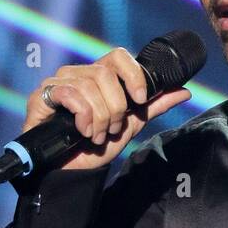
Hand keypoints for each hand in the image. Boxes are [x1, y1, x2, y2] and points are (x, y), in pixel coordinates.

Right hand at [23, 46, 192, 171]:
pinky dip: (83, 116)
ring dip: (100, 118)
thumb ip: (153, 106)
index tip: (139, 99)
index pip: (118, 56)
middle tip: (112, 129)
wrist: (73, 170)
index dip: (133, 75)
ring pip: (90, 86)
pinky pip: (70, 94)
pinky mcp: (42, 95)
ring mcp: (58, 82)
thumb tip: (184, 92)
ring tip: (95, 135)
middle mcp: (78, 73)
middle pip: (106, 75)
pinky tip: (81, 130)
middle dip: (116, 108)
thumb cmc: (96, 146)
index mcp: (98, 76)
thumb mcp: (131, 125)